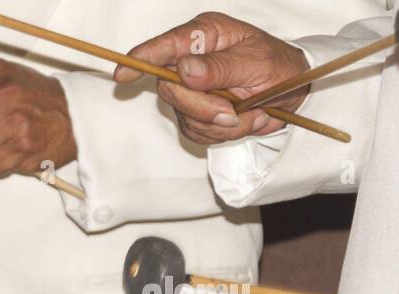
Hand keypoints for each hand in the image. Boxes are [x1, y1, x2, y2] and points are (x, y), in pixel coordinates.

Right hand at [117, 12, 309, 144]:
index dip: (142, 59)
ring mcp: (189, 88)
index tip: (123, 74)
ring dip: (218, 123)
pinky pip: (194, 131)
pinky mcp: (193, 112)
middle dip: (202, 107)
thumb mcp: (257, 62)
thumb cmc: (280, 67)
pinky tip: (242, 120)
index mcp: (205, 36)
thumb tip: (184, 69)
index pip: (165, 46)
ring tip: (249, 114)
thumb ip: (220, 67)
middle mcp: (191, 59)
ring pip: (184, 115)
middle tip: (233, 112)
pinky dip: (220, 133)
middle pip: (171, 89)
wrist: (294, 93)